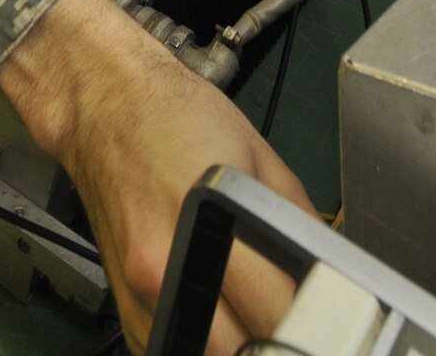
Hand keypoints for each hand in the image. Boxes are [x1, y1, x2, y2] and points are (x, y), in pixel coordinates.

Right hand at [0, 0, 312, 353]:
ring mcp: (140, 293)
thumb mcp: (258, 153)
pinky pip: (172, 350)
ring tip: (256, 318)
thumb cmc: (174, 116)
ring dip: (239, 347)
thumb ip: (297, 218)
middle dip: (277, 338)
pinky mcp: (126, 307)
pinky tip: (217, 318)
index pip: (278, 309)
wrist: (106, 103)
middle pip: (243, 350)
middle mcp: (166, 267)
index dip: (313, 316)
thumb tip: (328, 266)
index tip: (325, 311)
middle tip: (295, 318)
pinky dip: (202, 345)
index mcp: (207, 222)